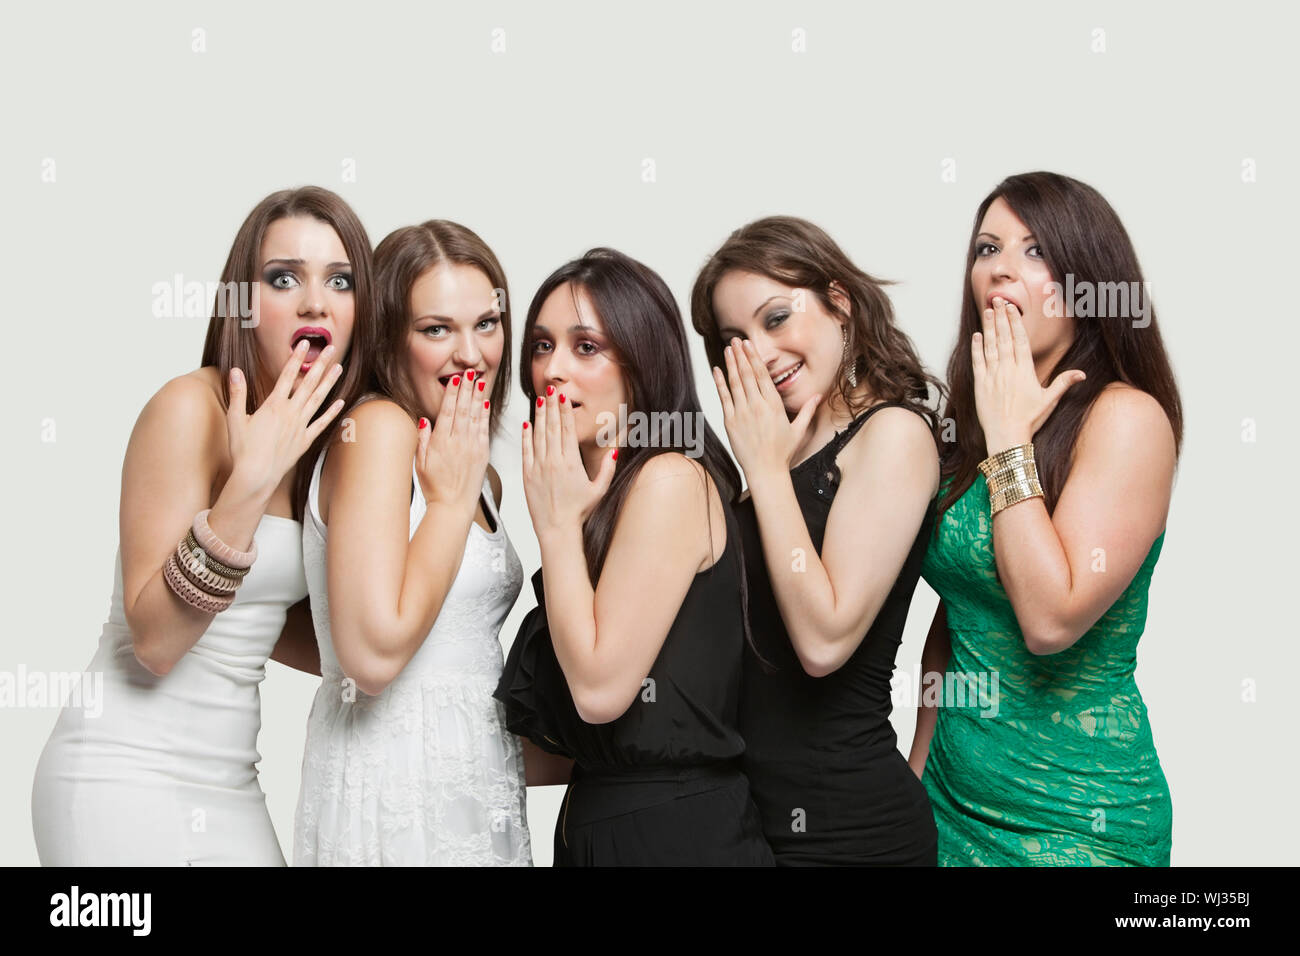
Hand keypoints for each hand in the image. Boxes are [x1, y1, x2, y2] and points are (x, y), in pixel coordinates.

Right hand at [226, 340, 344, 494]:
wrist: (256, 476)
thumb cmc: (242, 449)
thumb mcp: (234, 418)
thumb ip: (237, 392)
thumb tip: (235, 370)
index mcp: (273, 405)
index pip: (287, 375)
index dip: (296, 358)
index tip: (304, 344)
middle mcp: (290, 413)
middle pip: (308, 383)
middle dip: (320, 364)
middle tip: (332, 348)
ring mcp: (300, 427)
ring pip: (318, 400)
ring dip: (329, 382)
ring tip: (339, 367)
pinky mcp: (305, 441)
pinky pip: (322, 424)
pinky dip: (332, 412)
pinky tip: (341, 402)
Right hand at [416, 371, 490, 511]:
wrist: (453, 506)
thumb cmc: (435, 487)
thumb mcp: (419, 463)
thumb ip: (422, 439)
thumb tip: (424, 419)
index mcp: (441, 443)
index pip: (447, 412)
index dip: (452, 393)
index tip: (455, 380)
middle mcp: (458, 443)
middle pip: (463, 409)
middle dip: (467, 389)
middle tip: (470, 373)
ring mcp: (472, 447)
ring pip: (475, 417)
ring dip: (477, 397)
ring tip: (479, 381)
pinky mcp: (483, 454)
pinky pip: (484, 430)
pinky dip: (485, 415)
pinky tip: (485, 404)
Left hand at [521, 387, 615, 536]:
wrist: (557, 529)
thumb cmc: (578, 512)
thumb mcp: (599, 490)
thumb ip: (608, 468)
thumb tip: (615, 449)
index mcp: (571, 462)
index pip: (567, 430)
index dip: (564, 411)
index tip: (563, 397)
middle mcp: (553, 462)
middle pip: (551, 427)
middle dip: (550, 406)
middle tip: (550, 390)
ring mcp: (538, 467)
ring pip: (538, 435)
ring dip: (538, 416)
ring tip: (539, 400)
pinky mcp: (527, 475)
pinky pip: (526, 451)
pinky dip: (526, 436)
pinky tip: (526, 424)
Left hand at [711, 337, 819, 484]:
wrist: (766, 471)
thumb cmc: (783, 452)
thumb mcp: (799, 430)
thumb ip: (808, 410)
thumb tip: (819, 396)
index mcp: (774, 405)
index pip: (762, 375)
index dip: (754, 357)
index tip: (748, 344)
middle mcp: (758, 406)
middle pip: (747, 374)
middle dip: (741, 355)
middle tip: (735, 340)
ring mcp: (743, 413)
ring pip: (735, 383)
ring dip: (730, 364)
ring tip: (727, 349)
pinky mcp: (731, 422)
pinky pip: (724, 398)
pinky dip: (720, 383)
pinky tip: (717, 370)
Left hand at [972, 298, 1085, 453]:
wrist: (1007, 436)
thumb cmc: (1029, 420)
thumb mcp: (1050, 400)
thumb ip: (1064, 382)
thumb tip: (1082, 373)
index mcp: (1025, 371)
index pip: (1020, 340)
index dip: (1015, 322)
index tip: (1011, 308)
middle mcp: (1008, 370)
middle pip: (1004, 338)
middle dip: (1001, 317)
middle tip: (997, 300)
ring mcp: (993, 376)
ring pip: (990, 346)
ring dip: (989, 327)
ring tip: (988, 310)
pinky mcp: (981, 385)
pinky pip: (978, 362)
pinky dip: (977, 348)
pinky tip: (977, 335)